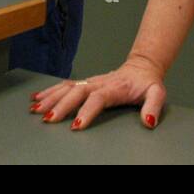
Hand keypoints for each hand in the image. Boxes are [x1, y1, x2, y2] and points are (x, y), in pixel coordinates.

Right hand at [27, 55, 166, 130]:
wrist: (141, 67)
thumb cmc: (147, 83)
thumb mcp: (157, 93)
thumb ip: (154, 106)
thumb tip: (148, 121)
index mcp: (114, 87)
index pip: (97, 98)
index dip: (86, 111)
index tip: (76, 125)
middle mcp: (98, 83)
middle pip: (76, 92)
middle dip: (61, 106)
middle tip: (49, 119)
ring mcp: (90, 82)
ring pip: (66, 87)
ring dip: (50, 98)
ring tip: (36, 109)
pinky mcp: (84, 83)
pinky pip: (64, 85)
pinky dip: (49, 91)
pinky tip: (36, 98)